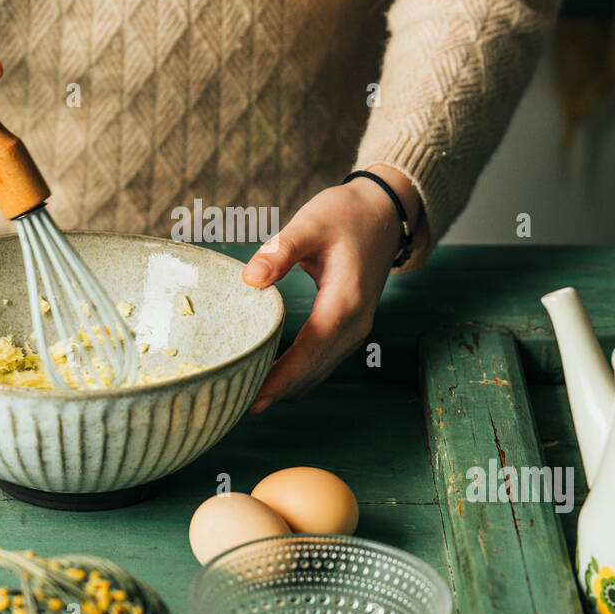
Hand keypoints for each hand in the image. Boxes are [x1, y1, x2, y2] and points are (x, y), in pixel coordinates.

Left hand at [242, 164, 420, 411]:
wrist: (384, 213)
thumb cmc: (346, 214)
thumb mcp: (311, 223)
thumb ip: (280, 250)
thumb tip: (250, 279)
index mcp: (345, 303)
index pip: (308, 354)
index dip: (278, 381)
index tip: (248, 400)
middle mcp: (355, 326)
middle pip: (311, 374)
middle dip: (274, 391)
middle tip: (229, 398)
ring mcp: (355, 332)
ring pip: (316, 375)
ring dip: (284, 387)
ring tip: (242, 389)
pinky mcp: (349, 330)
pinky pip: (320, 364)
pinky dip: (295, 374)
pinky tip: (266, 371)